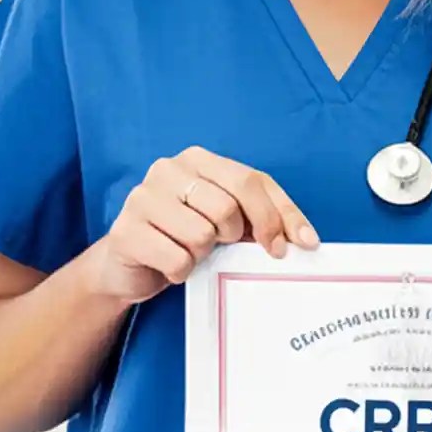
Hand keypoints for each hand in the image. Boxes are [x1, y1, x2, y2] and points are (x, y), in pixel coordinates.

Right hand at [89, 146, 318, 304]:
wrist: (129, 267)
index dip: (277, 216)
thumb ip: (264, 218)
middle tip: (220, 243)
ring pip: (202, 235)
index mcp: (198, 159)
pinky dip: (181, 271)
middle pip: (227, 208)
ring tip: (189, 251)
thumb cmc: (184, 237)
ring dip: (203, 255)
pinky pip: (177, 260)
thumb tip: (305, 239)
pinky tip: (171, 265)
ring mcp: (142, 198)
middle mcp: (168, 169)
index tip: (294, 246)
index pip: (251, 181)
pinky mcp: (126, 231)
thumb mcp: (228, 220)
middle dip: (233, 236)